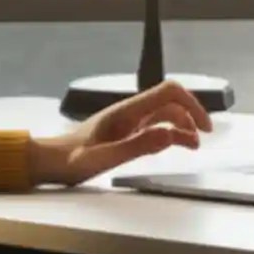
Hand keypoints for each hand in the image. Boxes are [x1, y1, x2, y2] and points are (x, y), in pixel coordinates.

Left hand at [30, 80, 212, 185]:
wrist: (49, 160)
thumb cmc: (69, 159)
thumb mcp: (102, 158)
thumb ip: (136, 146)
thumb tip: (169, 135)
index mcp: (126, 111)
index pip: (167, 92)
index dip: (190, 103)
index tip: (203, 125)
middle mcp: (130, 111)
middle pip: (171, 101)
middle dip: (192, 114)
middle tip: (204, 135)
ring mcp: (128, 120)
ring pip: (165, 113)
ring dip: (183, 125)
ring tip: (193, 144)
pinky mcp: (126, 131)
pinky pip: (155, 125)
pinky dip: (170, 131)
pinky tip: (174, 143)